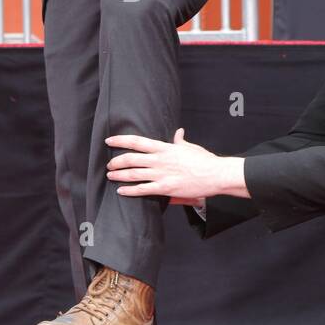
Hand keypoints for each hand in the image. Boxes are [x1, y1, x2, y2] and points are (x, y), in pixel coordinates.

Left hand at [105, 127, 233, 200]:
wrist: (216, 174)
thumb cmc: (204, 160)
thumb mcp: (190, 147)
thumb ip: (180, 141)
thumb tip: (178, 133)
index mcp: (165, 148)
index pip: (137, 141)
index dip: (121, 140)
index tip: (110, 140)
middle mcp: (160, 160)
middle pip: (131, 158)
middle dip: (116, 161)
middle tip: (109, 164)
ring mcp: (161, 174)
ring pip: (133, 174)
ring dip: (119, 175)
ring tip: (110, 176)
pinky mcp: (165, 188)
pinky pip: (143, 190)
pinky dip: (129, 190)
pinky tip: (121, 191)